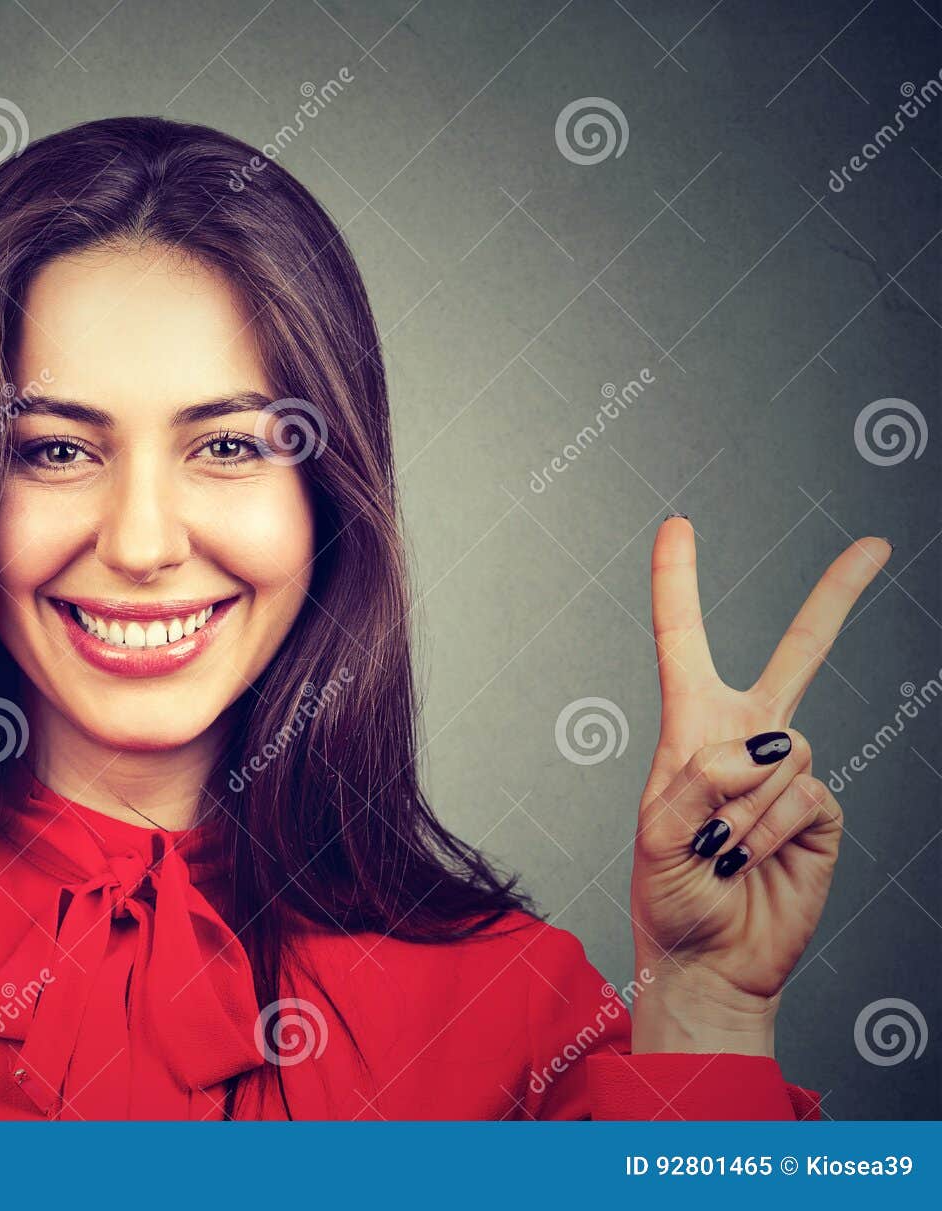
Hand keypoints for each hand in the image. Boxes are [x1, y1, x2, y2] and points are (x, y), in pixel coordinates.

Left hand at [627, 516, 888, 1053]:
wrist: (711, 961)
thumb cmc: (670, 895)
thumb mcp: (655, 835)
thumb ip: (696, 779)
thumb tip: (764, 743)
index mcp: (690, 731)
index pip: (684, 643)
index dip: (678, 584)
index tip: (678, 525)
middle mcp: (744, 741)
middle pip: (798, 655)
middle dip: (837, 598)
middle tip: (876, 545)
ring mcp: (788, 776)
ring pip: (784, 750)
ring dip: (742, 807)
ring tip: (719, 850)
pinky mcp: (821, 813)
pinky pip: (803, 794)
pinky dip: (767, 828)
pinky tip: (748, 860)